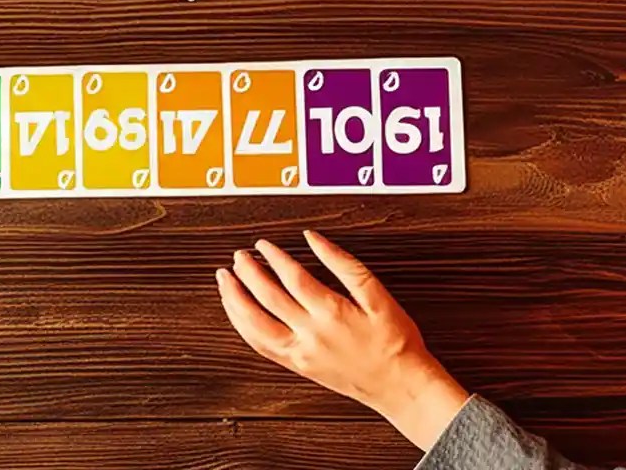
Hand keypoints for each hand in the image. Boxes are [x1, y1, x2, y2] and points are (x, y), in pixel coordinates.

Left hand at [215, 231, 468, 451]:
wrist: (400, 385)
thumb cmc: (394, 340)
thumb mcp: (377, 295)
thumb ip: (344, 264)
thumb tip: (315, 239)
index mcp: (332, 313)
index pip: (292, 278)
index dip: (274, 258)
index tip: (262, 244)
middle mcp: (311, 335)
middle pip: (268, 298)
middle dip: (248, 273)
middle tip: (239, 256)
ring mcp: (300, 353)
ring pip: (255, 325)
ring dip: (235, 300)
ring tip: (225, 280)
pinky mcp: (297, 366)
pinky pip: (260, 346)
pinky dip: (243, 326)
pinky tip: (236, 311)